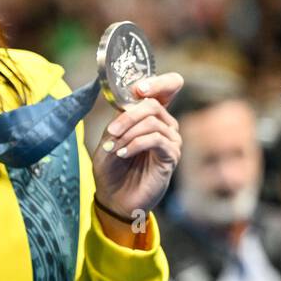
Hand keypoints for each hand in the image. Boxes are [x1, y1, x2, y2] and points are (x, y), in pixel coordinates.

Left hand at [92, 72, 183, 221]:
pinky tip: (123, 153)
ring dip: (129, 133)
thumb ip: (119, 121)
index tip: (138, 89)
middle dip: (128, 116)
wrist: (113, 198)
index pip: (168, 88)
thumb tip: (128, 104)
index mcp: (150, 116)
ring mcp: (170, 140)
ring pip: (153, 122)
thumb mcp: (108, 140)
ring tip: (115, 149)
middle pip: (153, 105)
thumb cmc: (111, 169)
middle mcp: (164, 125)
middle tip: (112, 132)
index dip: (159, 82)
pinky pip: (157, 140)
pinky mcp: (171, 156)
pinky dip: (136, 144)